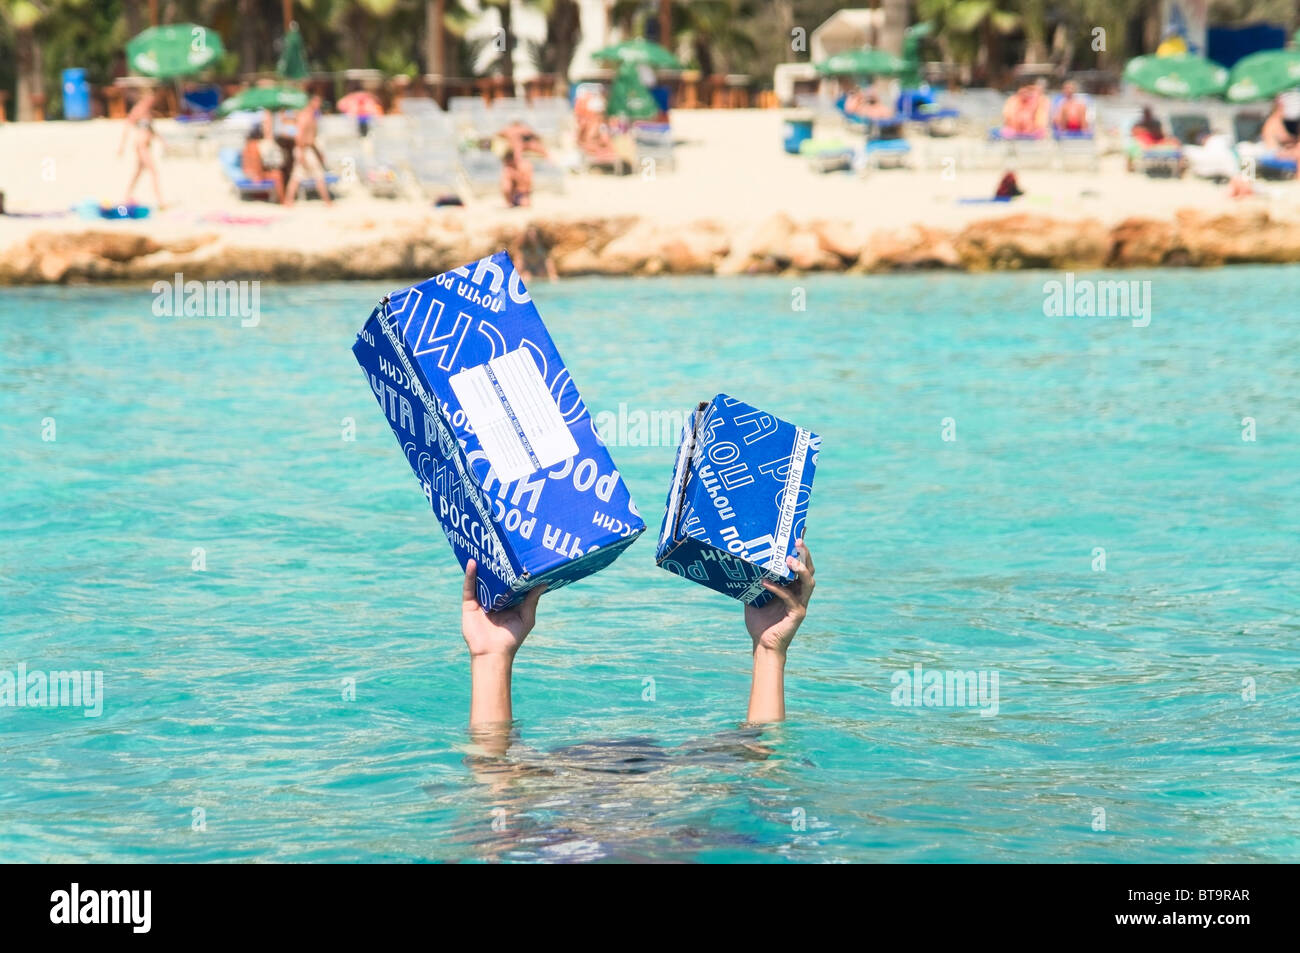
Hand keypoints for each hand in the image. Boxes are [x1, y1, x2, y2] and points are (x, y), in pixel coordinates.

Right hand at [461, 558, 543, 659]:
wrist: (493, 653)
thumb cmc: (512, 637)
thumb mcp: (526, 617)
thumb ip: (532, 599)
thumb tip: (544, 582)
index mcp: (508, 600)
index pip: (510, 581)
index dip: (513, 569)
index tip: (518, 554)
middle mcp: (494, 598)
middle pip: (494, 577)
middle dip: (496, 564)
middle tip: (499, 546)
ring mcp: (481, 600)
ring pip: (481, 579)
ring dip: (482, 565)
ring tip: (485, 548)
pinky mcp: (469, 604)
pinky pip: (469, 587)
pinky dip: (470, 575)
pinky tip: (473, 563)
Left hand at [745, 539, 814, 656]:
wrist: (762, 644)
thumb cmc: (759, 621)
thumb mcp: (754, 596)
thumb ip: (752, 581)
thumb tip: (739, 564)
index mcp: (792, 588)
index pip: (801, 566)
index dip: (801, 551)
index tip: (799, 534)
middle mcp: (800, 594)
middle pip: (809, 570)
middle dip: (805, 554)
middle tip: (797, 541)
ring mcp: (801, 603)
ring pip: (808, 582)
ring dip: (800, 569)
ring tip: (789, 559)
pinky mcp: (797, 614)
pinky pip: (790, 597)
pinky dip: (778, 588)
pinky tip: (765, 582)